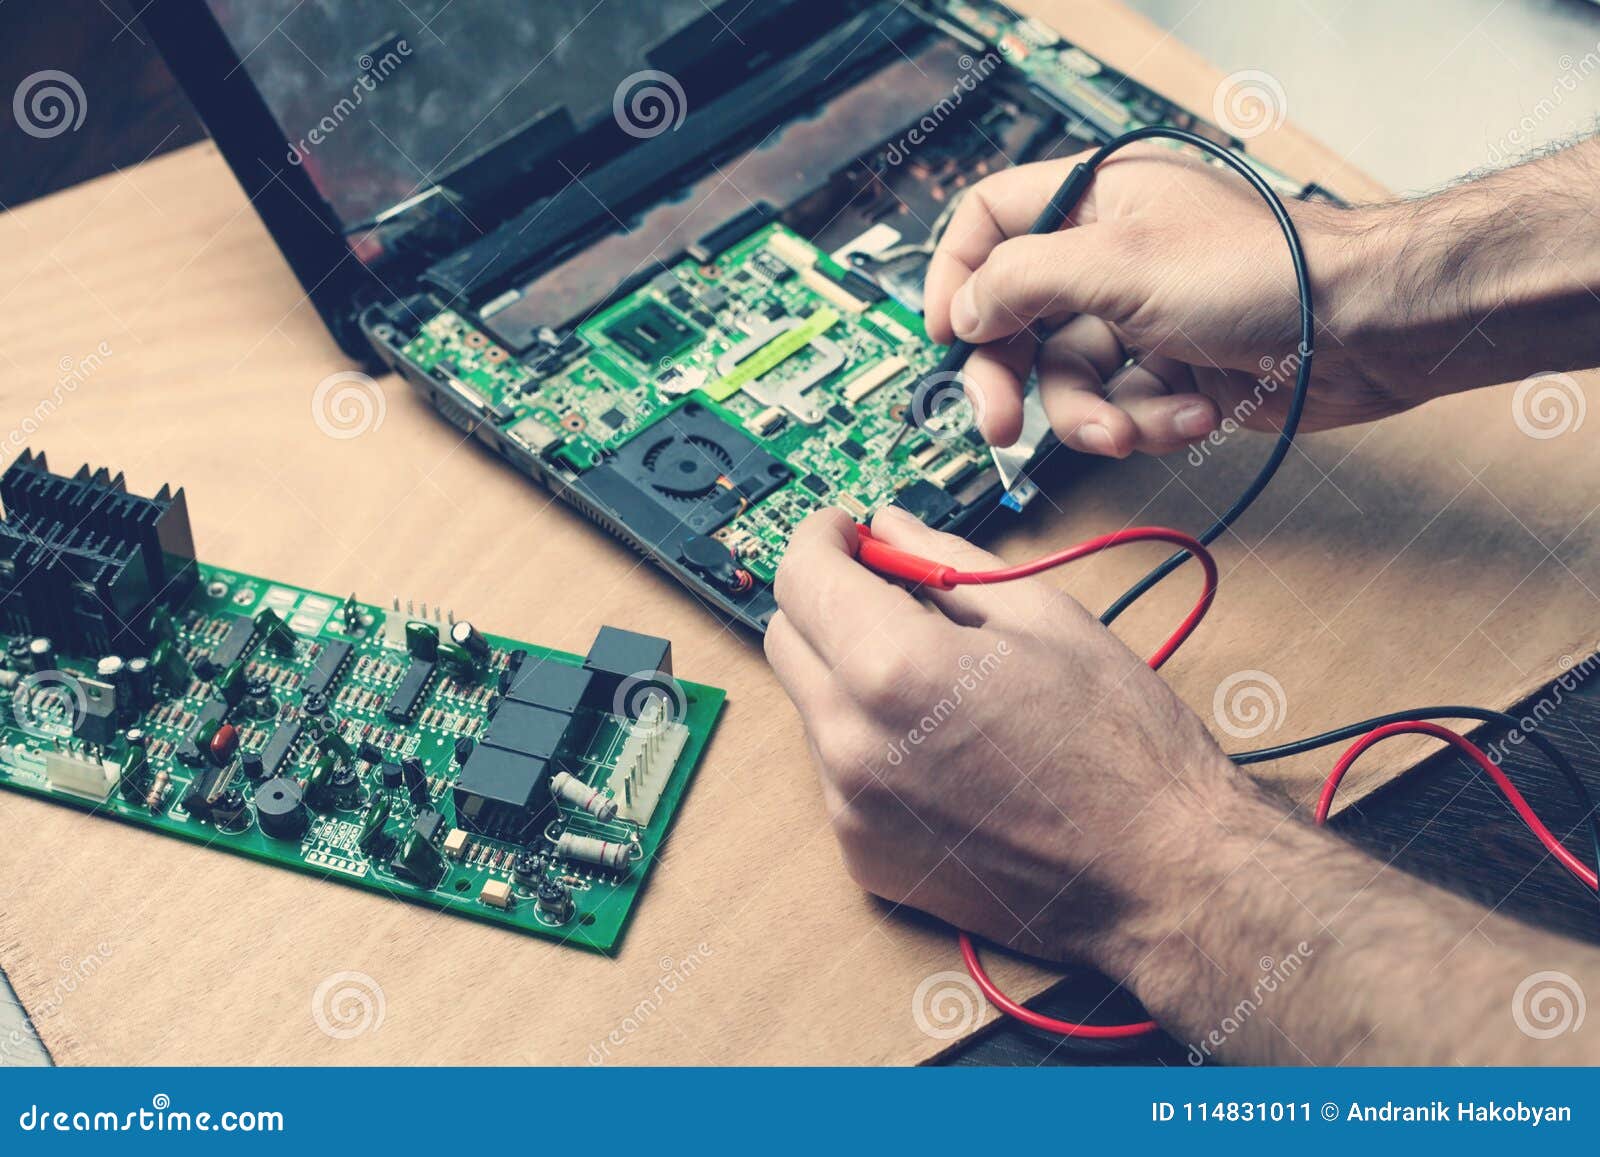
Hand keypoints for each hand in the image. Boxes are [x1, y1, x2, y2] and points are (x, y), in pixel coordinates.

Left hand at [764, 505, 1251, 963]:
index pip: (801, 577)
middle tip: (889, 593)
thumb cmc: (1122, 746)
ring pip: (811, 707)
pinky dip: (870, 742)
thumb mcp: (1042, 616)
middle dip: (827, 602)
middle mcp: (852, 743)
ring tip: (939, 682)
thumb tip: (891, 528)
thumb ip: (945, 562)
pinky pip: (838, 772)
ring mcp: (851, 808)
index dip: (821, 537)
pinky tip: (942, 746)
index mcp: (893, 669)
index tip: (846, 530)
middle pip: (786, 639)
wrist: (1161, 874)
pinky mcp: (863, 856)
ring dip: (850, 674)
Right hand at [922, 146, 1417, 455]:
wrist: (1366, 331)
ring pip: (1070, 382)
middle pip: (1017, 321)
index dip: (956, 275)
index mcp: (1094, 201)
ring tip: (1136, 427)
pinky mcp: (1172, 371)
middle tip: (1000, 423)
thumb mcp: (1118, 265)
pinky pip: (1124, 410)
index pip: (990, 221)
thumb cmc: (1266, 273)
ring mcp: (1140, 317)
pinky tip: (1196, 412)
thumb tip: (963, 307)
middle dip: (1013, 380)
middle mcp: (1109, 256)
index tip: (942, 333)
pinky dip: (1152, 423)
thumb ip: (1022, 281)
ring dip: (1098, 417)